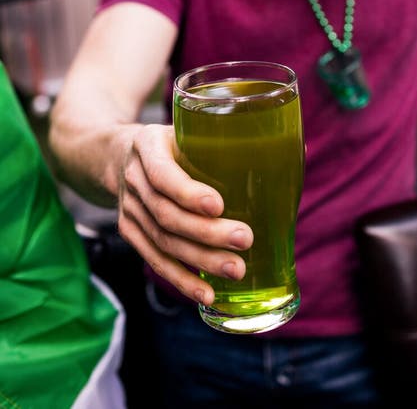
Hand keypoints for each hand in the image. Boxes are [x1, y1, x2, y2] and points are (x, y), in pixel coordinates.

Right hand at [116, 123, 253, 303]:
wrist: (117, 153)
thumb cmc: (172, 139)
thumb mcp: (189, 127)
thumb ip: (232, 138)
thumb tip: (297, 150)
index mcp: (147, 145)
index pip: (162, 172)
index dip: (187, 191)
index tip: (218, 204)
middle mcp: (133, 179)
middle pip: (166, 214)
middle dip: (206, 233)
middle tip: (245, 239)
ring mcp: (129, 209)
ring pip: (162, 242)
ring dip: (200, 260)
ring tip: (236, 271)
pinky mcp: (130, 233)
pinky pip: (155, 260)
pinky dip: (181, 278)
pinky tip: (206, 293)